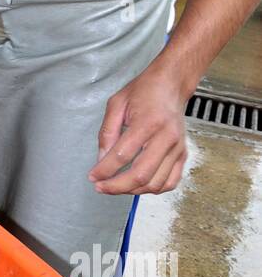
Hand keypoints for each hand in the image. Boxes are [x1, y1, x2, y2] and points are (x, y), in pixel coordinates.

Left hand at [88, 70, 187, 195]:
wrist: (172, 84)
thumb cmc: (145, 91)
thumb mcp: (116, 104)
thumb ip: (107, 133)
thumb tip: (102, 159)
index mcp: (148, 123)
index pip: (122, 155)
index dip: (104, 170)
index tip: (93, 176)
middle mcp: (166, 138)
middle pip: (140, 175)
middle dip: (117, 186)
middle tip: (101, 187)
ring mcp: (177, 148)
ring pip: (155, 183)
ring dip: (133, 191)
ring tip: (117, 186)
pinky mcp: (183, 155)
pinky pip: (170, 182)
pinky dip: (153, 189)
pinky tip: (138, 185)